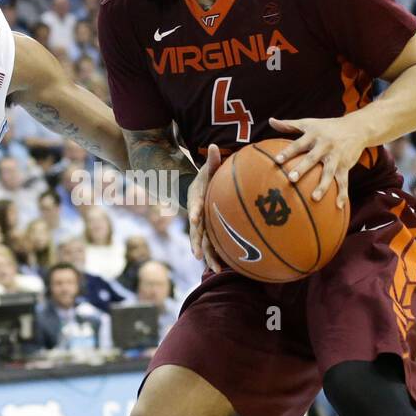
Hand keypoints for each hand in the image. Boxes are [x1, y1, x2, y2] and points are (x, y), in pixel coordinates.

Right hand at [186, 144, 222, 272]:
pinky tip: (221, 270)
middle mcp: (197, 217)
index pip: (195, 206)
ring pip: (203, 243)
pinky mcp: (208, 233)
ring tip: (214, 270)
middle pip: (196, 231)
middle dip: (196, 243)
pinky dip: (215, 257)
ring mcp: (202, 227)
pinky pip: (212, 246)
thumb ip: (212, 160)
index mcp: (196, 201)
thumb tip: (214, 145)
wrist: (201, 191)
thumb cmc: (208, 179)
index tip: (195, 219)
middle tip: (197, 254)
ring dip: (207, 256)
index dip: (194, 212)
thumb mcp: (209, 168)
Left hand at [268, 115, 365, 207]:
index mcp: (314, 135)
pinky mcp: (345, 166)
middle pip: (312, 158)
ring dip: (323, 185)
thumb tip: (270, 121)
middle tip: (291, 179)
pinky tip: (338, 206)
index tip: (277, 161)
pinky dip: (342, 194)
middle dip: (302, 169)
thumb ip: (289, 125)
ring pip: (329, 172)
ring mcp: (336, 157)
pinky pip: (344, 181)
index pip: (298, 144)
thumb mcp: (309, 123)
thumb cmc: (327, 127)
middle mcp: (325, 146)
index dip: (288, 152)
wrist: (357, 128)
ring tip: (314, 198)